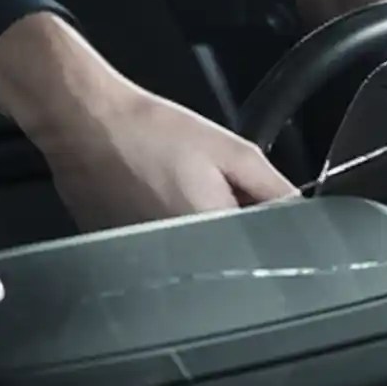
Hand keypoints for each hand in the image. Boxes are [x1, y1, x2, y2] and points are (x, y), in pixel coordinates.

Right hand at [0, 14, 295, 231]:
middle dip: (235, 226)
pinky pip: (166, 254)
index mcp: (210, 233)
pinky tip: (161, 200)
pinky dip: (173, 234)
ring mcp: (146, 262)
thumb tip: (299, 212)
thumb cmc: (153, 131)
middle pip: (228, 257)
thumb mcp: (232, 151)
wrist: (87, 123)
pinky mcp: (123, 259)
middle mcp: (176, 259)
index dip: (267, 230)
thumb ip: (272, 188)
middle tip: (214, 188)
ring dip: (203, 231)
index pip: (260, 251)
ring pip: (197, 257)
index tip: (258, 207)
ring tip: (181, 190)